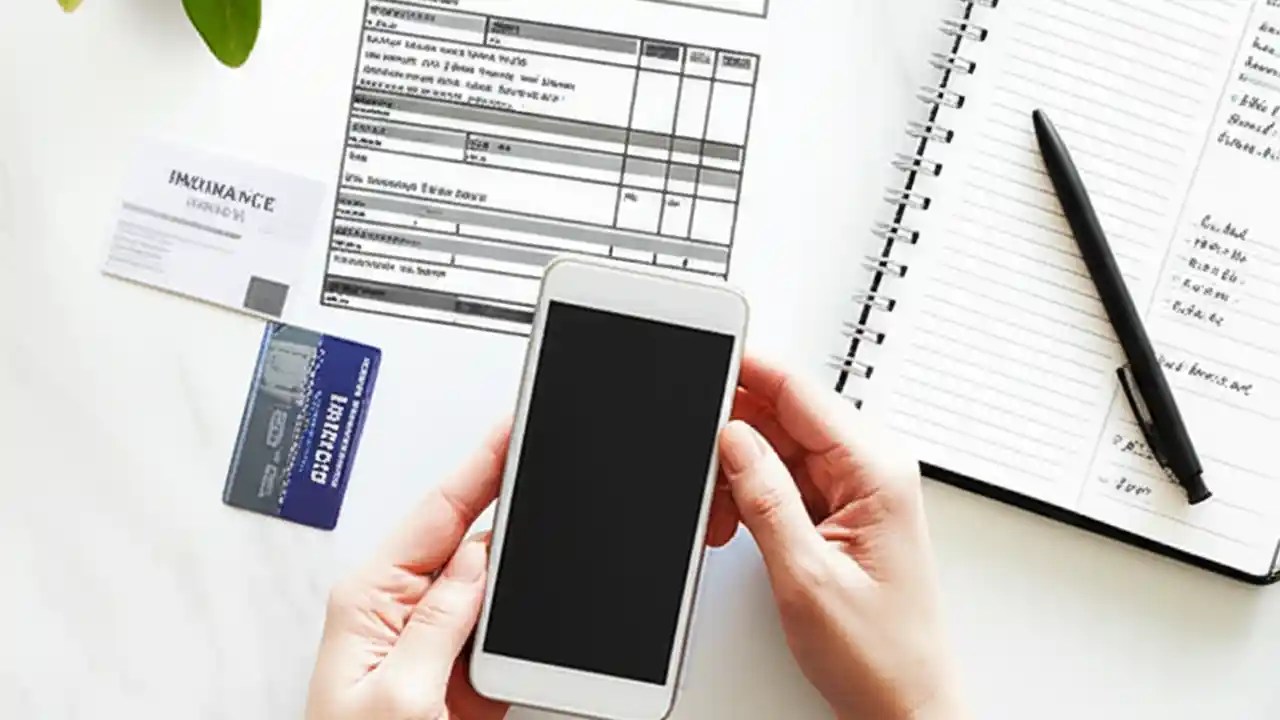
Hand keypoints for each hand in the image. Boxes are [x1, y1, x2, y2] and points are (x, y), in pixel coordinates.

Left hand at [305, 419, 740, 719]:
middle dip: (510, 506)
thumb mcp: (399, 693)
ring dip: (522, 568)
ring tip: (559, 534)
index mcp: (371, 598)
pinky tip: (543, 601)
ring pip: (492, 583)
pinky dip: (526, 615)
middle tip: (551, 466)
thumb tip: (478, 557)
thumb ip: (440, 619)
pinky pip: (502, 628)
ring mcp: (432, 641)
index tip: (513, 430)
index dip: (481, 466)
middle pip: (469, 538)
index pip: (437, 512)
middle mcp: (400, 610)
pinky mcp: (458, 671)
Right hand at [719, 357, 965, 719]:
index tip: (707, 362)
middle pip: (784, 417)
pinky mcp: (841, 510)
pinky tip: (736, 525)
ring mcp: (856, 489)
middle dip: (733, 441)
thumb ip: (764, 497)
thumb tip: (732, 437)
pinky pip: (783, 480)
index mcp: (876, 471)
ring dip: (738, 476)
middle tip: (705, 478)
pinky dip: (750, 498)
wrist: (905, 705)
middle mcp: (871, 470)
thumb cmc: (880, 654)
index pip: (801, 392)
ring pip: (776, 449)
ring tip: (721, 520)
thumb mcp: (805, 575)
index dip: (749, 373)